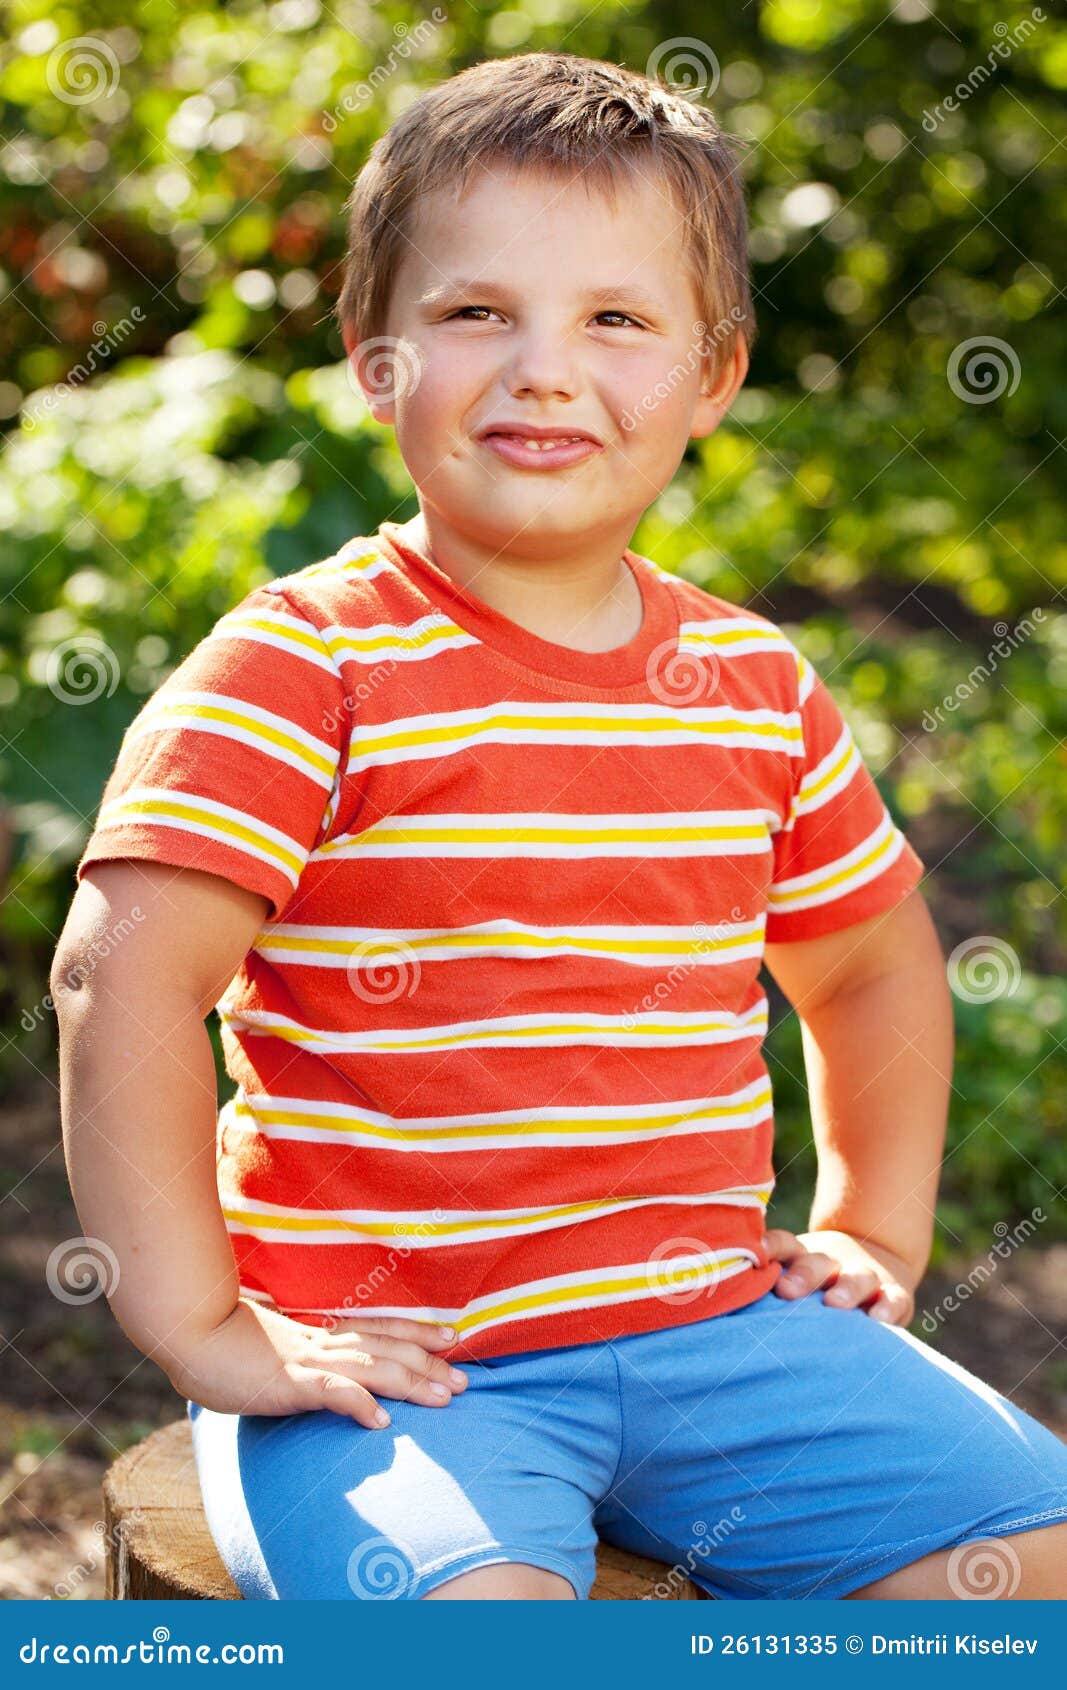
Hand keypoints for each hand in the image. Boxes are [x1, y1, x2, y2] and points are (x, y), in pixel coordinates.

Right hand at [170, 1299, 468, 1426]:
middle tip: (465, 1382)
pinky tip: (382, 1421)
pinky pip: (330, 1391)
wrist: (190, 1332)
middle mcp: (322, 1342)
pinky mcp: (287, 1382)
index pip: (380, 1328)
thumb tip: (319, 1370)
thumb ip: (301, 1357)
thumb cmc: (224, 1342)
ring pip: (372, 1367)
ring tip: (444, 1399)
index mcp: (320, 1334)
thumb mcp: (273, 1348)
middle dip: (430, 1364)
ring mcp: (307, 1360)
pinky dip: (359, 1403)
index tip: (453, 1337)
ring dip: (411, 1382)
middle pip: (388, 1349)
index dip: (418, 1332)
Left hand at [765, 1227, 917, 1325]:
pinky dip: (889, 1309)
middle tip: (787, 1290)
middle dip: (802, 1275)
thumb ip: (760, 1286)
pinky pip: (895, 1300)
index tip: (753, 1256)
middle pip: (816, 1261)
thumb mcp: (788, 1277)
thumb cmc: (812, 1282)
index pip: (782, 1244)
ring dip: (846, 1290)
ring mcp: (864, 1276)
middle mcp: (831, 1262)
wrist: (873, 1264)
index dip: (768, 1247)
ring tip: (835, 1304)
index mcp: (800, 1256)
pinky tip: (880, 1321)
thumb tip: (710, 1293)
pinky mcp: (893, 1294)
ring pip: (857, 1278)